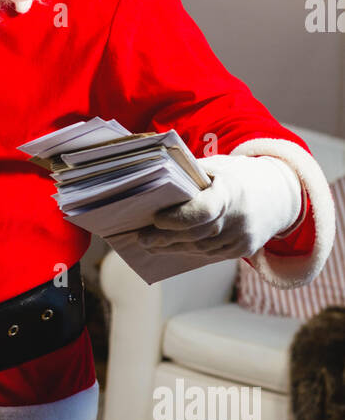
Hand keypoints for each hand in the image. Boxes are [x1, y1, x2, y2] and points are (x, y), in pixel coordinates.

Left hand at [132, 153, 303, 262]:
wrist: (278, 194)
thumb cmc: (236, 175)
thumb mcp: (217, 166)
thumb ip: (189, 174)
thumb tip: (153, 183)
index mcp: (231, 191)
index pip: (204, 211)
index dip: (178, 218)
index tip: (155, 219)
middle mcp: (240, 218)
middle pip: (196, 234)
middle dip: (165, 237)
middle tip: (141, 238)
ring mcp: (243, 237)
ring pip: (200, 248)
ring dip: (173, 247)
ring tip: (149, 244)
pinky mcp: (244, 250)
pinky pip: (211, 254)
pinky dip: (189, 251)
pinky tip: (171, 248)